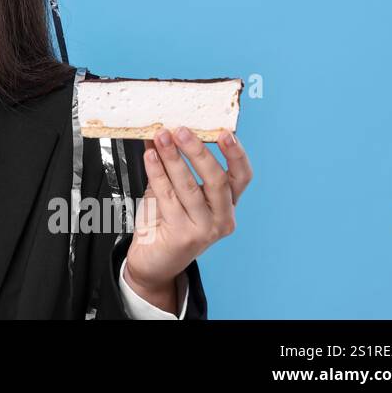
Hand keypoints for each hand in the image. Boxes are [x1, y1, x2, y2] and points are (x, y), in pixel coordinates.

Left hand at [123, 127, 252, 310]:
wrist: (152, 262)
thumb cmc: (164, 224)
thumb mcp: (172, 190)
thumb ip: (170, 165)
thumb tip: (161, 133)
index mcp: (227, 204)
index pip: (241, 177)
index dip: (236, 154)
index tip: (225, 133)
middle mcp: (222, 218)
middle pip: (217, 179)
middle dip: (198, 151)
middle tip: (181, 130)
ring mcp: (205, 230)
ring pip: (190, 187)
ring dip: (173, 158)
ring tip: (160, 138)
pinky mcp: (184, 236)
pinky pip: (168, 197)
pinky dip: (158, 173)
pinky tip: (150, 158)